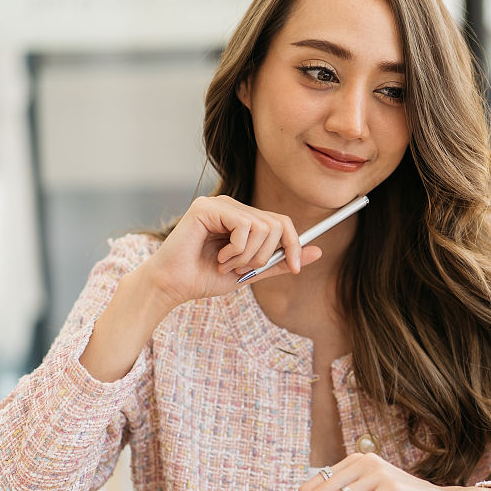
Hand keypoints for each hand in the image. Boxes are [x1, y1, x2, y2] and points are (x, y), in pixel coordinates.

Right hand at [141, 195, 321, 305]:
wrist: (173, 287)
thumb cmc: (204, 279)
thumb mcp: (251, 272)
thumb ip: (280, 261)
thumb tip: (317, 251)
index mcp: (243, 219)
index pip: (282, 222)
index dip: (294, 245)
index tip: (296, 268)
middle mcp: (232, 206)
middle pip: (277, 223)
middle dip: (266, 255)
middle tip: (243, 268)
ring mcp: (219, 204)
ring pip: (263, 227)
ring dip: (248, 256)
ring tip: (226, 264)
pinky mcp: (207, 207)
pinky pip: (245, 226)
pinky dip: (237, 250)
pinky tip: (219, 257)